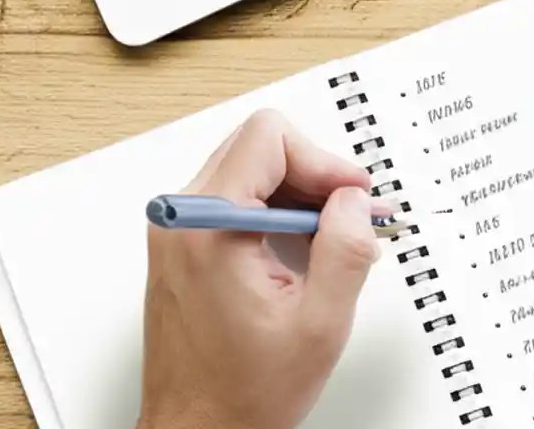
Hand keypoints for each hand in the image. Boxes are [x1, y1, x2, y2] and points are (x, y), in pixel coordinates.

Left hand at [138, 109, 386, 428]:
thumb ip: (345, 251)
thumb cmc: (242, 393)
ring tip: (333, 242)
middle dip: (316, 177)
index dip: (325, 161)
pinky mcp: (184, 247)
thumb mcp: (320, 325)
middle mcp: (182, 220)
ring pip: (251, 171)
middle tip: (352, 215)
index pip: (269, 140)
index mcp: (208, 227)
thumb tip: (354, 202)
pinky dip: (278, 215)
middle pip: (259, 148)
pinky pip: (238, 201)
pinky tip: (305, 254)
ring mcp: (179, 232)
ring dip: (300, 198)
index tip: (353, 196)